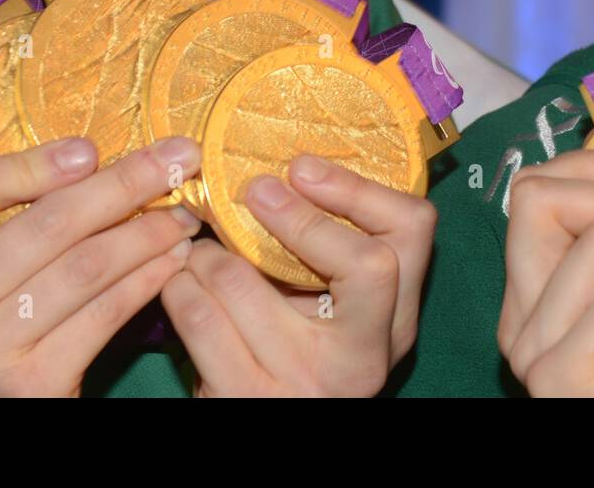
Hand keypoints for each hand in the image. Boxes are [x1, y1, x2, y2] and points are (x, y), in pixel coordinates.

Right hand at [0, 135, 203, 395]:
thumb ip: (11, 214)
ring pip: (87, 267)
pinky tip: (174, 259)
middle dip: (126, 184)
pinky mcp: (31, 383)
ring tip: (184, 213)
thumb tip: (92, 156)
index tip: (92, 149)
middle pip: (49, 224)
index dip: (34, 162)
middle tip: (180, 158)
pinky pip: (106, 313)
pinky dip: (149, 278)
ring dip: (149, 232)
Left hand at [160, 153, 435, 395]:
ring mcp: (308, 382)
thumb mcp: (329, 308)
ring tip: (202, 244)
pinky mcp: (247, 398)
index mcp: (394, 321)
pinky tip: (183, 280)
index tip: (302, 168)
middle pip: (368, 261)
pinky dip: (181, 286)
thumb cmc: (291, 349)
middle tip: (256, 191)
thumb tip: (288, 165)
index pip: (412, 230)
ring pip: (249, 282)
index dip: (358, 189)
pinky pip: (200, 318)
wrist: (273, 427)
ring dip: (211, 252)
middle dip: (301, 216)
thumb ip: (324, 248)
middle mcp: (365, 357)